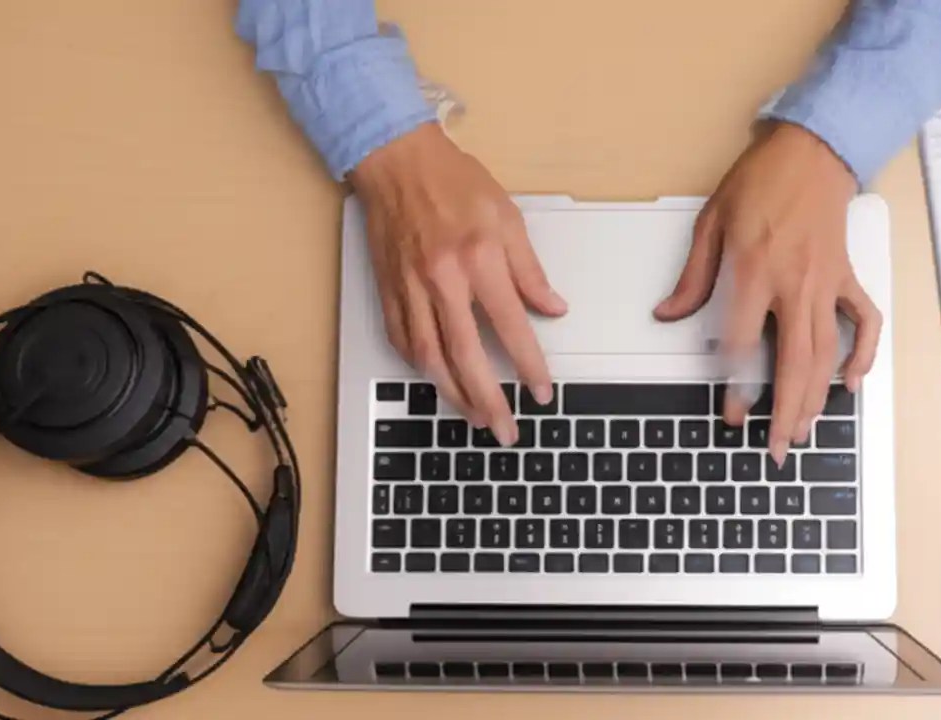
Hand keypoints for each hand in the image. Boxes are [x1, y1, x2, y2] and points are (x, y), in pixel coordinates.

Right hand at [350, 123, 566, 445]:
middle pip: (465, 356)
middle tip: (504, 428)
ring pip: (429, 357)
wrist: (397, 161)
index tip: (541, 391)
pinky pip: (403, 340)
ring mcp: (410, 288)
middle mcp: (442, 279)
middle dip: (488, 400)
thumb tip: (552, 308)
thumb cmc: (454, 182)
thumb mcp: (508, 217)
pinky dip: (421, 367)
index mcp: (478, 258)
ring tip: (474, 416)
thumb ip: (530, 270)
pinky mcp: (388, 290)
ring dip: (453, 394)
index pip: (510, 325)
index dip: (528, 364)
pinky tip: (438, 381)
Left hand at [654, 121, 881, 463]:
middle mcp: (793, 283)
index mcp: (754, 269)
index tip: (731, 410)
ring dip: (816, 397)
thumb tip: (669, 314)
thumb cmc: (761, 182)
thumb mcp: (711, 222)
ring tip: (805, 431)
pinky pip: (862, 322)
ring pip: (824, 352)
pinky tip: (851, 382)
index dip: (736, 382)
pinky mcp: (845, 278)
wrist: (812, 152)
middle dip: (785, 410)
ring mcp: (824, 283)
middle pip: (792, 360)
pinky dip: (861, 354)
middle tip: (776, 446)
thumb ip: (693, 276)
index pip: (742, 340)